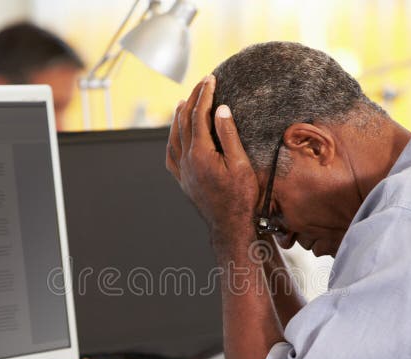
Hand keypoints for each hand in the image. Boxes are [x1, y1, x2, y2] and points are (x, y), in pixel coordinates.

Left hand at [165, 75, 259, 240]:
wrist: (230, 226)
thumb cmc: (240, 198)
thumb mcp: (241, 164)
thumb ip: (228, 135)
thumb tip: (220, 109)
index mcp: (200, 153)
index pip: (199, 114)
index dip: (204, 94)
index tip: (210, 79)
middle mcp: (186, 160)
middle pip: (184, 121)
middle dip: (192, 99)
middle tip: (201, 84)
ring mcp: (182, 171)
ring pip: (173, 136)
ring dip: (178, 116)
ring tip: (184, 102)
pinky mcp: (182, 181)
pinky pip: (170, 155)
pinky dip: (171, 139)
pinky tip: (175, 135)